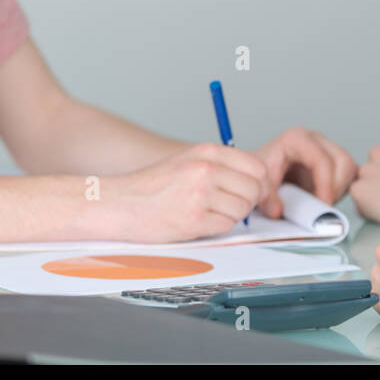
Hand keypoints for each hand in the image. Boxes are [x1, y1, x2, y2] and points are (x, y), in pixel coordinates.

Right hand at [111, 143, 272, 241]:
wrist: (119, 203)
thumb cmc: (154, 185)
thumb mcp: (189, 161)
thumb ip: (222, 166)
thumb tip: (259, 182)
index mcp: (208, 152)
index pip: (257, 168)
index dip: (260, 184)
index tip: (253, 194)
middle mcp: (206, 169)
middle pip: (254, 189)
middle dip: (247, 202)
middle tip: (229, 206)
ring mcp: (200, 194)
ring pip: (242, 210)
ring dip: (230, 216)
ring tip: (207, 213)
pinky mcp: (193, 219)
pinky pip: (226, 227)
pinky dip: (216, 228)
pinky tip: (197, 222)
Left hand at [254, 127, 357, 216]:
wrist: (259, 175)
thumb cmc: (259, 175)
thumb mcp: (257, 184)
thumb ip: (266, 197)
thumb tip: (278, 211)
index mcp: (297, 139)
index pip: (322, 160)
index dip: (326, 185)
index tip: (324, 204)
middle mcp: (315, 140)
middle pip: (342, 161)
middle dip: (336, 188)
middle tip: (322, 207)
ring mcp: (326, 149)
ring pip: (349, 168)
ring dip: (340, 189)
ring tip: (321, 203)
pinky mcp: (332, 162)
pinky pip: (348, 175)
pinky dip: (342, 190)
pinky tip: (326, 199)